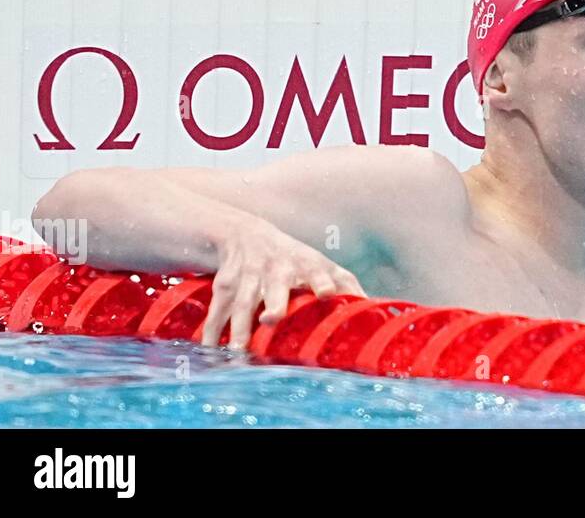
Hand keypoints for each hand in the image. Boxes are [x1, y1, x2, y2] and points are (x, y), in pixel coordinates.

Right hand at [202, 218, 365, 350]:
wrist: (248, 234)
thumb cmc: (296, 258)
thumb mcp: (322, 265)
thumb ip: (346, 284)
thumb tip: (374, 307)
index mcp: (307, 265)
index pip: (317, 272)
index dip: (320, 281)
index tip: (324, 294)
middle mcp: (277, 268)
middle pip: (275, 286)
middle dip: (274, 301)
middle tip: (272, 318)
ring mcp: (250, 275)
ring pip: (243, 302)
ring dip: (240, 326)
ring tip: (238, 349)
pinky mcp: (225, 283)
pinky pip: (217, 309)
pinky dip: (213, 330)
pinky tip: (210, 348)